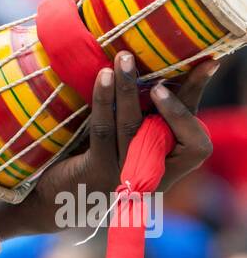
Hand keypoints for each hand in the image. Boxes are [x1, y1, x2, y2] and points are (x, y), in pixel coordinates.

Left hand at [24, 53, 217, 227]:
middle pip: (165, 131)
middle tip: (155, 61)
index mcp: (169, 170)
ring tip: (124, 58)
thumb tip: (187, 67)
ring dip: (128, 87)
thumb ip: (157, 114)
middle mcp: (152, 178)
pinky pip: (103, 130)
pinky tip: (104, 77)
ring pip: (132, 127)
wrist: (57, 199)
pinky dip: (104, 100)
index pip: (197, 145)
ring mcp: (124, 177)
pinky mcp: (95, 172)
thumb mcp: (135, 140)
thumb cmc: (102, 160)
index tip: (199, 75)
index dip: (194, 111)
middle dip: (166, 91)